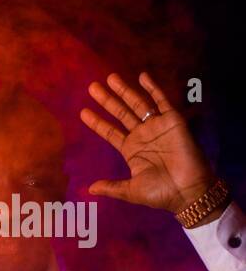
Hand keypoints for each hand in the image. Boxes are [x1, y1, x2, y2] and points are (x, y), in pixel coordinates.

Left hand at [80, 72, 216, 214]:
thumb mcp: (130, 191)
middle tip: (92, 87)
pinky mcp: (173, 121)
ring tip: (110, 77)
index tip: (82, 112)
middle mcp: (143, 135)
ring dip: (125, 90)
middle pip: (121, 113)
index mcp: (131, 150)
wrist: (188, 191)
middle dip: (107, 100)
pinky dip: (153, 88)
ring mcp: (157, 127)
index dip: (97, 122)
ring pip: (137, 104)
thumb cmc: (161, 193)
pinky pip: (162, 101)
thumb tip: (89, 189)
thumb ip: (111, 187)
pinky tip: (142, 76)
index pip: (110, 132)